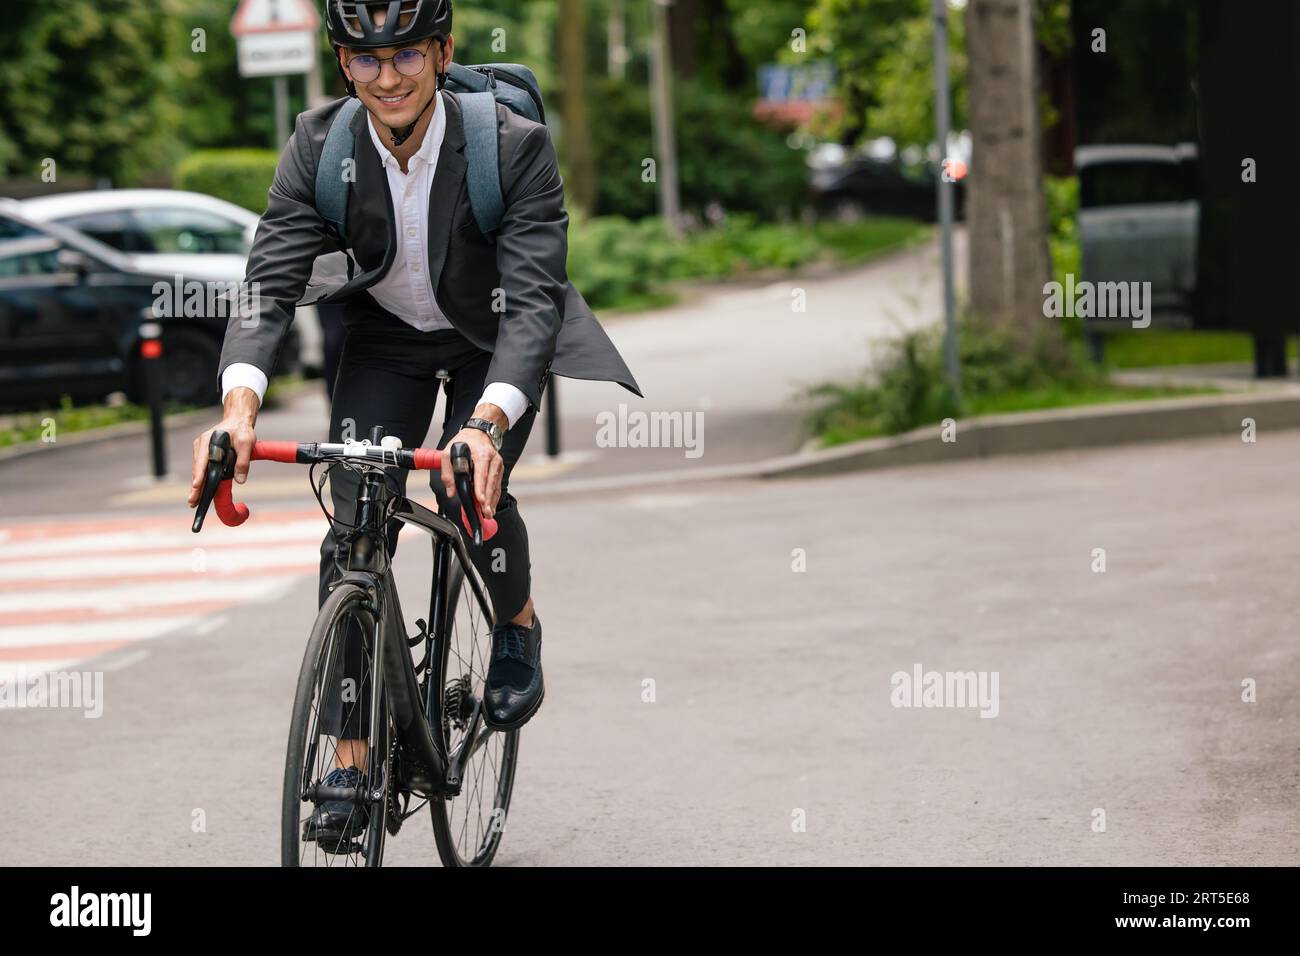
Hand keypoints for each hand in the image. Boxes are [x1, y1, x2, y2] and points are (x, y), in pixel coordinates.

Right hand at [188, 387, 258, 508]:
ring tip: (194, 501)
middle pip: (197, 469)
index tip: (196, 486)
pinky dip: (201, 480)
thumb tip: (240, 480)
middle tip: (192, 502)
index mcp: (208, 440)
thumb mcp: (247, 444)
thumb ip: (243, 462)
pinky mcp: (203, 454)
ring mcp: (200, 449)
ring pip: (198, 470)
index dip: (199, 474)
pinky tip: (200, 492)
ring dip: (197, 485)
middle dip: (195, 486)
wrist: (237, 422)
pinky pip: (201, 469)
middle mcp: (201, 445)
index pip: (202, 460)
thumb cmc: (242, 431)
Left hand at [441, 426, 502, 518]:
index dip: (481, 488)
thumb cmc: (464, 442)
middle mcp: (493, 460)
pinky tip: (491, 505)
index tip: (480, 500)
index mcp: (481, 454)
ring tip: (488, 513)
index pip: (482, 474)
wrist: (479, 432)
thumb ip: (447, 472)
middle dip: (488, 499)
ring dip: (492, 501)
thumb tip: (451, 491)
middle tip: (485, 512)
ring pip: (496, 486)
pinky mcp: (499, 469)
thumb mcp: (448, 452)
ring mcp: (498, 465)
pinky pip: (497, 485)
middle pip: (491, 482)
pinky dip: (494, 496)